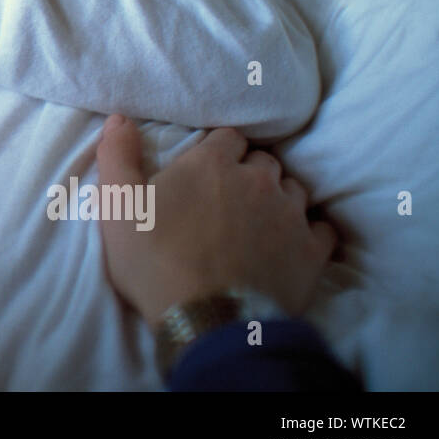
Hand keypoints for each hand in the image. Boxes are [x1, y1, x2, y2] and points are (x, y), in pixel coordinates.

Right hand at [95, 114, 336, 323]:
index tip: (206, 169)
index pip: (228, 136)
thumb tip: (119, 118)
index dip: (218, 150)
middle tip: (228, 197)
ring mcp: (290, 215)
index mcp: (212, 163)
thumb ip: (117, 156)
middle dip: (249, 172)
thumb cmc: (155, 260)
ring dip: (278, 199)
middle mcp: (258, 180)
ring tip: (258, 220)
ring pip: (293, 190)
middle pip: (263, 161)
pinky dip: (309, 231)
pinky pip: (321, 228)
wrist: (206, 320)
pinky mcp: (312, 252)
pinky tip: (292, 243)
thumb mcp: (118, 206)